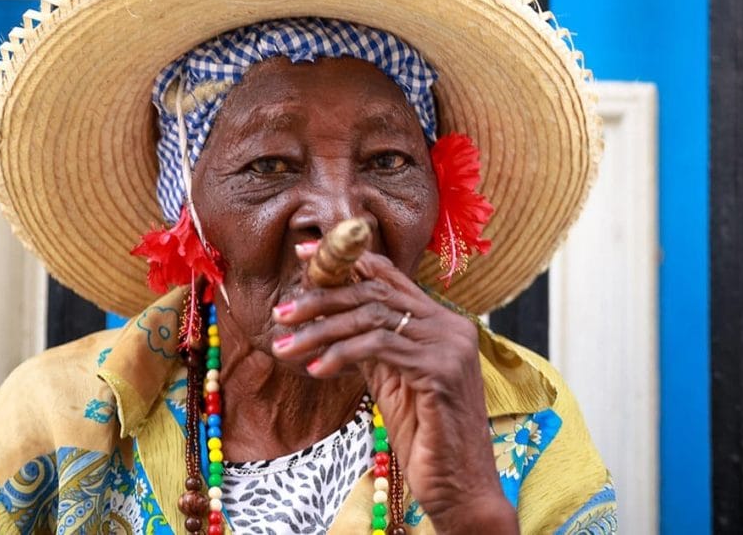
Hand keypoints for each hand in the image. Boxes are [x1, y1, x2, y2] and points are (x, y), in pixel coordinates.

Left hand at [269, 249, 518, 533]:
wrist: (460, 486)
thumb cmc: (426, 437)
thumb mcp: (394, 380)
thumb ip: (373, 346)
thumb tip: (333, 319)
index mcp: (442, 322)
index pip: (390, 277)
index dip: (346, 262)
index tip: (305, 257)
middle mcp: (450, 325)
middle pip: (375, 293)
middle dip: (322, 299)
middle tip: (283, 314)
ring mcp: (449, 345)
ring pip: (372, 317)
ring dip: (321, 330)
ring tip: (285, 346)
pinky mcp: (440, 370)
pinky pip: (379, 348)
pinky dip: (341, 355)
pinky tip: (315, 368)